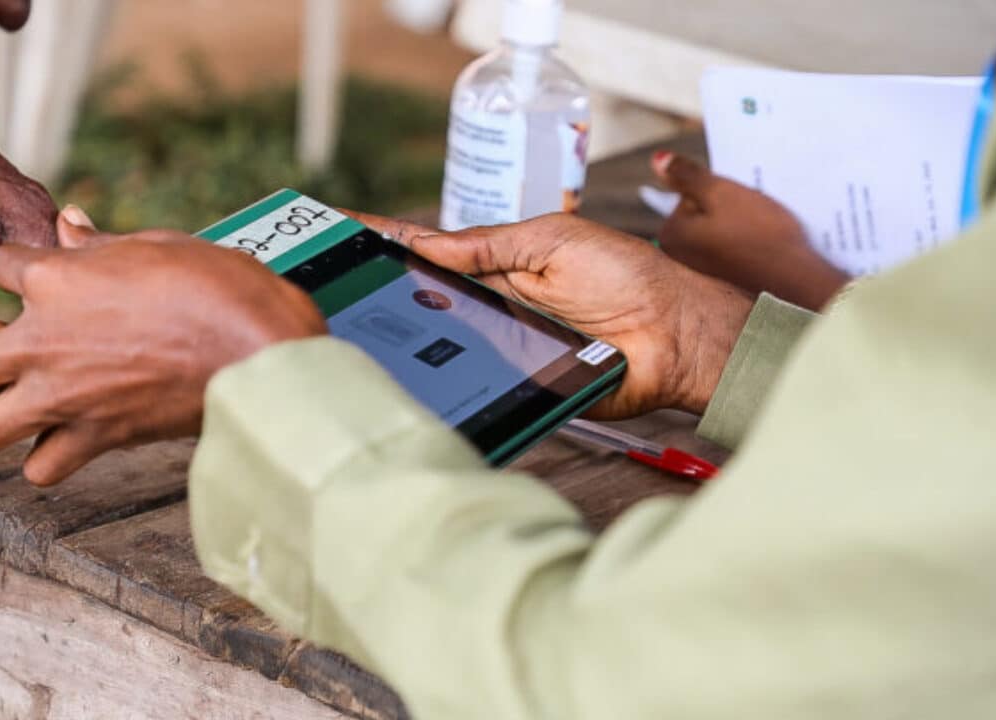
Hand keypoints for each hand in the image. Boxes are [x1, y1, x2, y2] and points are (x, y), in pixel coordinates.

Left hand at [0, 209, 326, 485]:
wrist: (261, 353)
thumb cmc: (221, 288)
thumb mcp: (159, 244)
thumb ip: (100, 243)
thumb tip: (69, 223)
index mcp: (57, 279)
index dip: (14, 268)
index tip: (37, 277)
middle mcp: (43, 342)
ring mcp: (64, 398)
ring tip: (19, 407)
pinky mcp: (97, 439)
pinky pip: (42, 469)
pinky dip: (49, 458)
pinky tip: (68, 436)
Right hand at [349, 212, 753, 418]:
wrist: (676, 337)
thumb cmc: (628, 279)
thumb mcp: (554, 241)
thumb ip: (490, 244)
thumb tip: (425, 242)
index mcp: (498, 265)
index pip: (429, 250)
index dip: (385, 239)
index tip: (337, 228)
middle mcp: (491, 307)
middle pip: (420, 299)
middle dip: (371, 291)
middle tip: (319, 280)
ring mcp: (499, 348)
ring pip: (436, 346)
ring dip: (397, 338)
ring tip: (339, 321)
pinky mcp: (515, 386)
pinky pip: (471, 385)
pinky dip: (439, 381)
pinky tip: (399, 375)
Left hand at [653, 152, 848, 309]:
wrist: (796, 280)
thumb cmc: (758, 234)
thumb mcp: (720, 192)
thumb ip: (687, 175)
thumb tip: (658, 159)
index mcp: (671, 234)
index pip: (689, 195)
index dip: (719, 191)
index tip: (737, 201)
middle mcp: (680, 256)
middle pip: (703, 213)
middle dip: (728, 207)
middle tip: (752, 214)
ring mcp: (703, 270)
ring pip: (721, 229)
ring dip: (741, 222)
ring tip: (762, 227)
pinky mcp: (727, 277)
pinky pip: (734, 247)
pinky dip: (748, 240)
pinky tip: (766, 242)